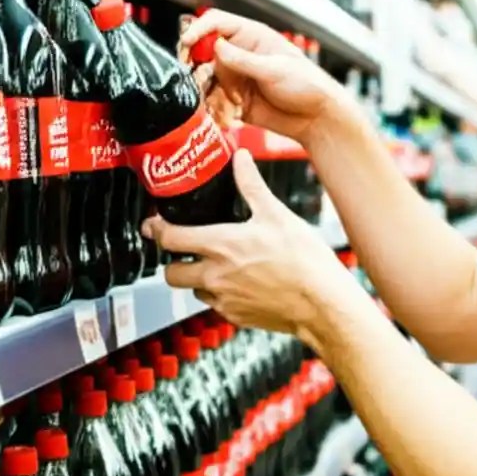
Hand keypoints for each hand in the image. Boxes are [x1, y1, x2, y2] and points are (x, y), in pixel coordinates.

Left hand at [142, 150, 359, 336]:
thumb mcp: (276, 214)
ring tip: (217, 266)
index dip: (156, 230)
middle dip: (172, 261)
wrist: (322, 303)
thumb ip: (251, 185)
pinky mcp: (236, 317)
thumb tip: (240, 158)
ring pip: (193, 291)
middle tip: (184, 251)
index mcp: (221, 246)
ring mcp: (224, 300)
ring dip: (197, 279)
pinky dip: (220, 294)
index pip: (170, 239)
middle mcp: (215, 276)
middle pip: (170, 274)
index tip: (154, 225)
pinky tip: (240, 283)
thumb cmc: (304, 260)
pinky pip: (216, 305)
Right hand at [179, 9, 355, 146]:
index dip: (198, 30)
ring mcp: (235, 78)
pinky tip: (228, 115)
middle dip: (196, 66)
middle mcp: (239, 55)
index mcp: (251, 37)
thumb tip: (216, 47)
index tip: (187, 43)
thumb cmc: (307, 85)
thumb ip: (243, 60)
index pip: (216, 23)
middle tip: (198, 79)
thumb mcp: (275, 69)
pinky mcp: (234, 102)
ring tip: (224, 101)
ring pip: (205, 81)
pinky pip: (214, 103)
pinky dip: (215, 110)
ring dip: (207, 92)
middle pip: (203, 53)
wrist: (316, 118)